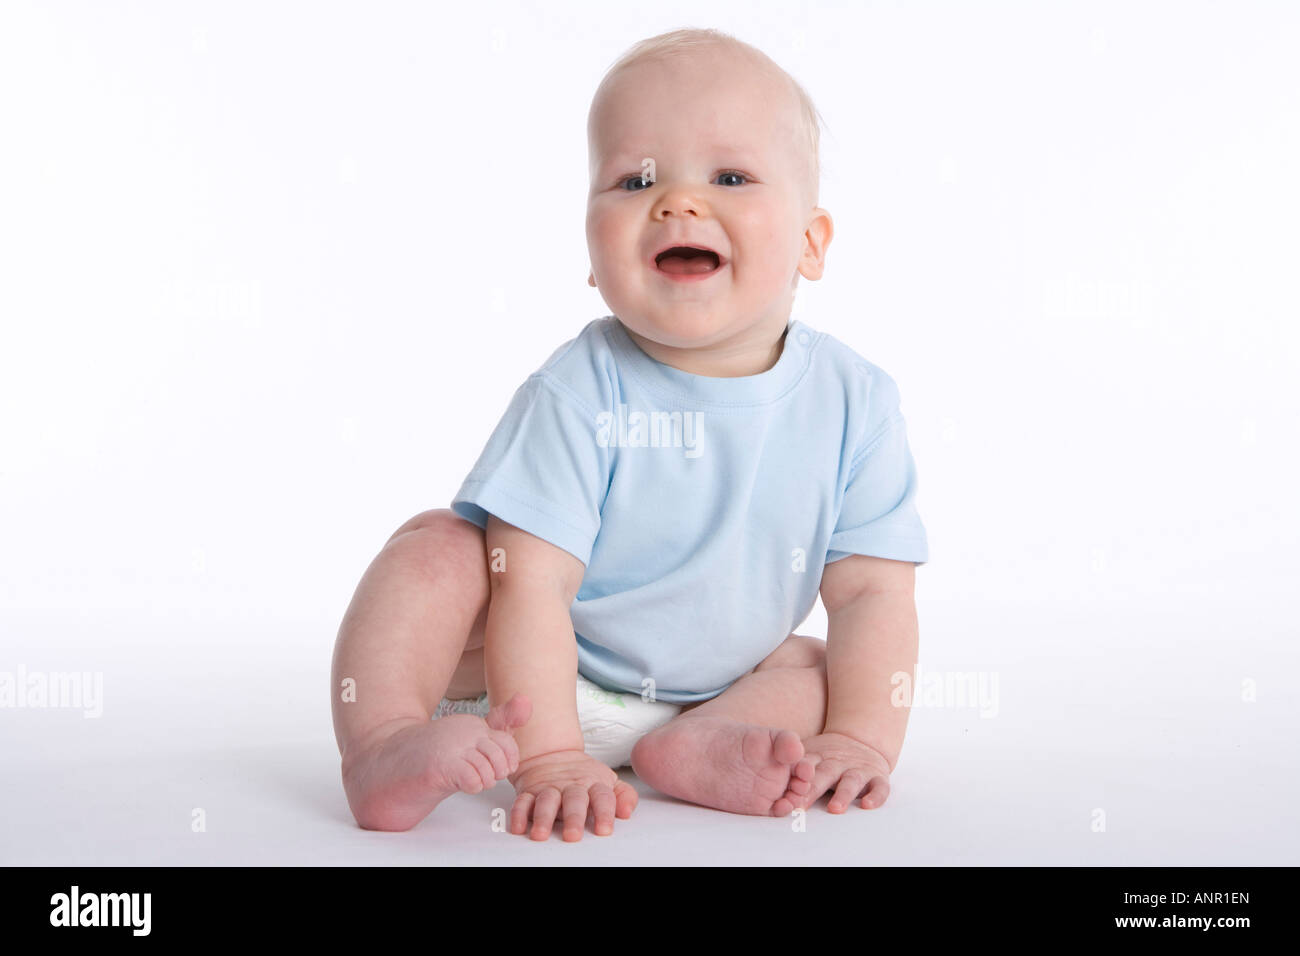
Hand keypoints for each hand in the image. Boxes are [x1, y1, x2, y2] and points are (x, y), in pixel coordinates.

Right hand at [507, 749, 637, 840]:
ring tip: (541, 835)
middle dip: (573, 817)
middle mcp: (571, 786)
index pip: (602, 796)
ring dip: (543, 817)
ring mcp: (549, 787)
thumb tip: (627, 812)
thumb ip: (622, 796)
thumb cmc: (583, 777)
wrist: (551, 753)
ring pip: (546, 800)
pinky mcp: (529, 790)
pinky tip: (519, 828)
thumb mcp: (607, 781)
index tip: (604, 830)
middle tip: (573, 836)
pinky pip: (522, 801)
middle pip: (574, 800)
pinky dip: (518, 813)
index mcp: (593, 784)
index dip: (605, 812)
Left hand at [792, 731, 891, 811]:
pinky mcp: (877, 777)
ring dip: (843, 794)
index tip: (783, 791)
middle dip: (812, 789)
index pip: (804, 765)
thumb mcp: (810, 752)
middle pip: (824, 774)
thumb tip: (761, 777)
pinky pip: (880, 787)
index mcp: (819, 756)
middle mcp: (839, 762)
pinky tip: (866, 805)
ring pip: (852, 781)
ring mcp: (859, 769)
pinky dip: (875, 796)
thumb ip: (792, 763)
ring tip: (835, 808)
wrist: (862, 738)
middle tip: (800, 805)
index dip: (795, 776)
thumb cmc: (828, 754)